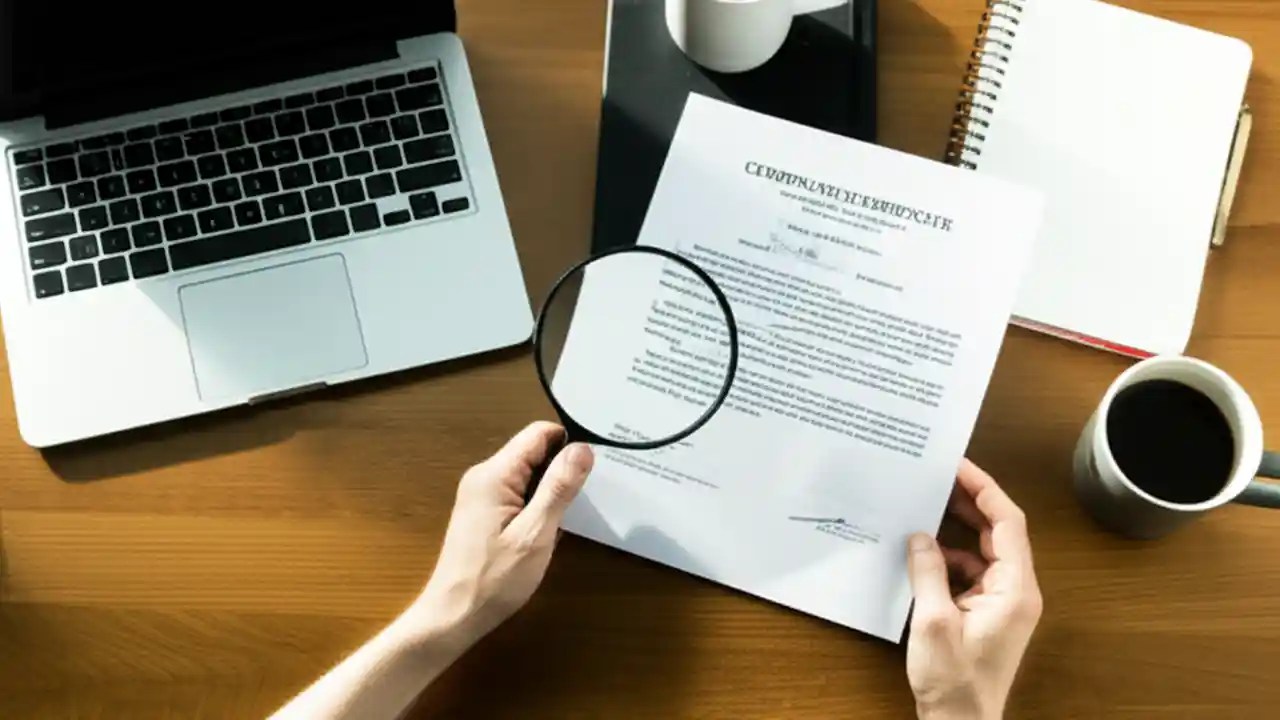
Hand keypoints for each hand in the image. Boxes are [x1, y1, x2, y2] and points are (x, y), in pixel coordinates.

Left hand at [412, 422, 594, 644]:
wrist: (453, 616)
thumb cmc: (494, 579)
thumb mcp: (535, 534)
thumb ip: (558, 488)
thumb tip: (582, 448)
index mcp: (494, 475)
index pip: (538, 434)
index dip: (569, 443)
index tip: (594, 466)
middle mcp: (484, 476)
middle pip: (533, 452)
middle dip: (562, 469)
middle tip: (588, 495)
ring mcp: (481, 495)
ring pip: (527, 474)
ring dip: (550, 490)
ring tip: (570, 516)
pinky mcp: (483, 513)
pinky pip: (518, 493)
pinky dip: (537, 505)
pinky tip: (547, 530)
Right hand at [906, 460, 1042, 719]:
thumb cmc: (955, 682)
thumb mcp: (933, 622)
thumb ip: (927, 572)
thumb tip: (920, 536)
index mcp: (1015, 590)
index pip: (1007, 523)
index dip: (985, 490)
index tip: (959, 467)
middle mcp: (1016, 591)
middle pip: (999, 532)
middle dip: (970, 502)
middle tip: (938, 478)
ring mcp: (1003, 603)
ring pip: (984, 550)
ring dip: (957, 529)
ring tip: (926, 507)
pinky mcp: (987, 613)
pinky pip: (972, 572)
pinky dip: (949, 557)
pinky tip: (922, 553)